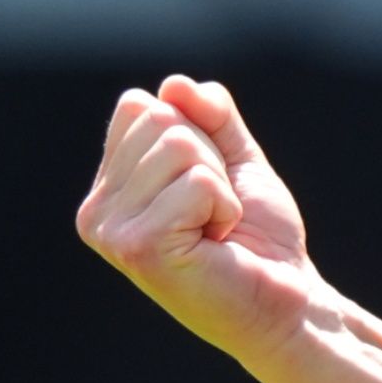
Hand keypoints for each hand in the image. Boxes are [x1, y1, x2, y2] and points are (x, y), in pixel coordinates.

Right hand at [75, 74, 322, 368]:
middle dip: (209, 157)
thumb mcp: (235, 157)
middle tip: (214, 211)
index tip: (205, 187)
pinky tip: (216, 242)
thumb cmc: (257, 235)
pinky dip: (224, 205)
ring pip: (179, 146)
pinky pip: (197, 181)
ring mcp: (113, 231)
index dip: (195, 134)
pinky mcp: (140, 248)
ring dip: (218, 184)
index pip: (141, 106)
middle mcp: (97, 211)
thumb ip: (210, 114)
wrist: (284, 299)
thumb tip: (175, 84)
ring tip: (214, 228)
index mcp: (109, 188)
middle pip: (160, 120)